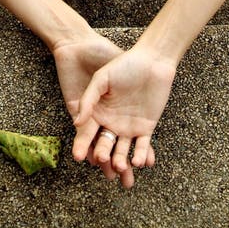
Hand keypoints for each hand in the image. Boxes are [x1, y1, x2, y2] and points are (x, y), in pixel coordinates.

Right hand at [72, 44, 176, 168]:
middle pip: (104, 145)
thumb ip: (88, 99)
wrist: (152, 61)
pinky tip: (137, 161)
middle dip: (103, 156)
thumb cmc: (124, 65)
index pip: (88, 132)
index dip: (82, 144)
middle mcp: (111, 122)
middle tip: (103, 160)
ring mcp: (128, 127)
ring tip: (120, 166)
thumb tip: (77, 123)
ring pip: (122, 150)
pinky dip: (140, 155)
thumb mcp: (101, 78)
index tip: (78, 156)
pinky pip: (142, 146)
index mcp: (98, 111)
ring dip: (121, 161)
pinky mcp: (145, 128)